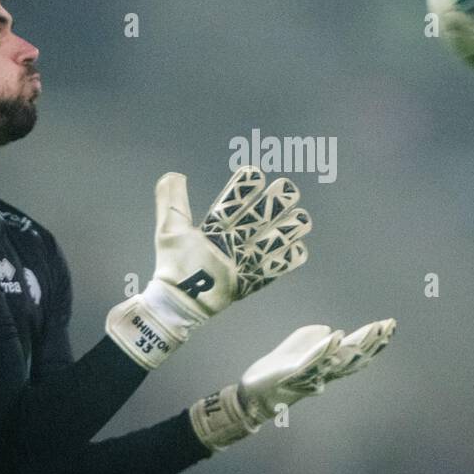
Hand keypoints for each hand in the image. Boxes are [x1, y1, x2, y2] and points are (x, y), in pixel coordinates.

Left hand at [106, 166, 311, 368]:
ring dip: (287, 230)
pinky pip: (272, 271)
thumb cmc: (173, 264)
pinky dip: (286, 262)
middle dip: (273, 204)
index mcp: (216, 228)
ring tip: (303, 218)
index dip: (244, 189)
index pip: (233, 205)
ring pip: (270, 242)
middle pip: (258, 220)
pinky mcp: (248, 281)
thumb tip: (174, 173)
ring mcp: (243, 261)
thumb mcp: (170, 229)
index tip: (255, 173)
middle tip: (288, 188)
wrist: (178, 300)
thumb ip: (171, 201)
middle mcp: (233, 242)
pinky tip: (300, 250)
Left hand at [189, 318, 396, 450]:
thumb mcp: (294, 347)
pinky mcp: (295, 372)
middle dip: (372, 340)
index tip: (389, 325)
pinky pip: (313, 360)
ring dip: (358, 343)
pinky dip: (325, 349)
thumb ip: (313, 337)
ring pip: (340, 357)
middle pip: (355, 354)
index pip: (356, 351)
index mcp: (326, 365)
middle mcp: (324, 371)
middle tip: (390, 325)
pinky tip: (336, 337)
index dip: (373, 339)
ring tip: (374, 328)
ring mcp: (311, 373)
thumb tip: (331, 330)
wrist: (254, 393)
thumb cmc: (276, 371)